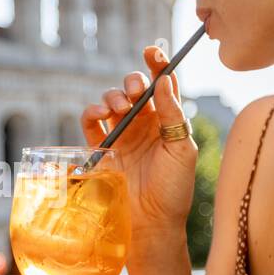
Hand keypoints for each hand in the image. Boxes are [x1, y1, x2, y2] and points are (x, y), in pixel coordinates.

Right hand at [80, 46, 196, 242]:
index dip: (157, 65)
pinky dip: (91, 113)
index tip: (152, 51)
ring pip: (111, 102)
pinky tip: (99, 114)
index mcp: (167, 122)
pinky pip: (91, 123)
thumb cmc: (174, 189)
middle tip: (134, 90)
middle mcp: (144, 125)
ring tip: (117, 106)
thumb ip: (172, 114)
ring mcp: (122, 136)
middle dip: (132, 81)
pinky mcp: (102, 150)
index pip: (161, 86)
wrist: (152, 223)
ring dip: (112, 95)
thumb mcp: (182, 149)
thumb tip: (164, 80)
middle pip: (134, 90)